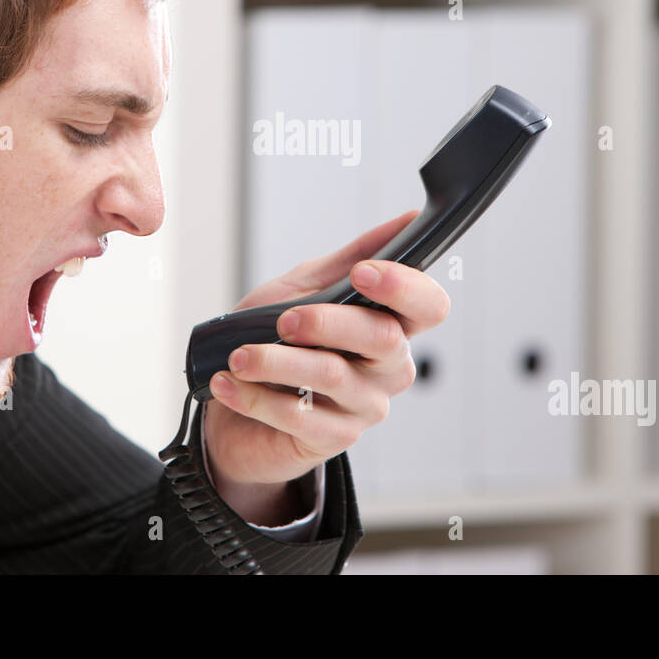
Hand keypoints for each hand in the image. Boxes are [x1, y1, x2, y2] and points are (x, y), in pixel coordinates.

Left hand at [202, 209, 450, 505]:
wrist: (236, 406)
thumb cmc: (275, 340)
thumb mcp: (306, 288)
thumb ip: (352, 258)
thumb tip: (407, 219)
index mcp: (391, 324)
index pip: (429, 305)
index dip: (404, 286)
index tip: (363, 273)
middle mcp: (388, 367)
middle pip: (383, 338)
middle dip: (329, 321)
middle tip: (283, 319)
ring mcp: (364, 406)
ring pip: (333, 376)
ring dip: (277, 361)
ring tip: (239, 355)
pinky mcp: (332, 439)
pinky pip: (298, 416)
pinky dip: (255, 397)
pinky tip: (229, 384)